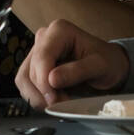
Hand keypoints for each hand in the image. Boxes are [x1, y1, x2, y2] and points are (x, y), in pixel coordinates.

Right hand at [15, 19, 130, 108]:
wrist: (110, 66)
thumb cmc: (108, 62)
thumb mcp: (100, 66)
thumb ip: (78, 71)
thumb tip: (52, 79)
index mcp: (60, 31)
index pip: (42, 58)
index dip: (44, 82)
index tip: (54, 99)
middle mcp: (44, 38)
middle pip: (31, 71)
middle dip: (44, 92)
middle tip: (62, 104)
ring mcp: (37, 52)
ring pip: (24, 79)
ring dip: (39, 97)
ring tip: (60, 103)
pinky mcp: (34, 66)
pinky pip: (26, 85)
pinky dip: (37, 97)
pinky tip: (54, 100)